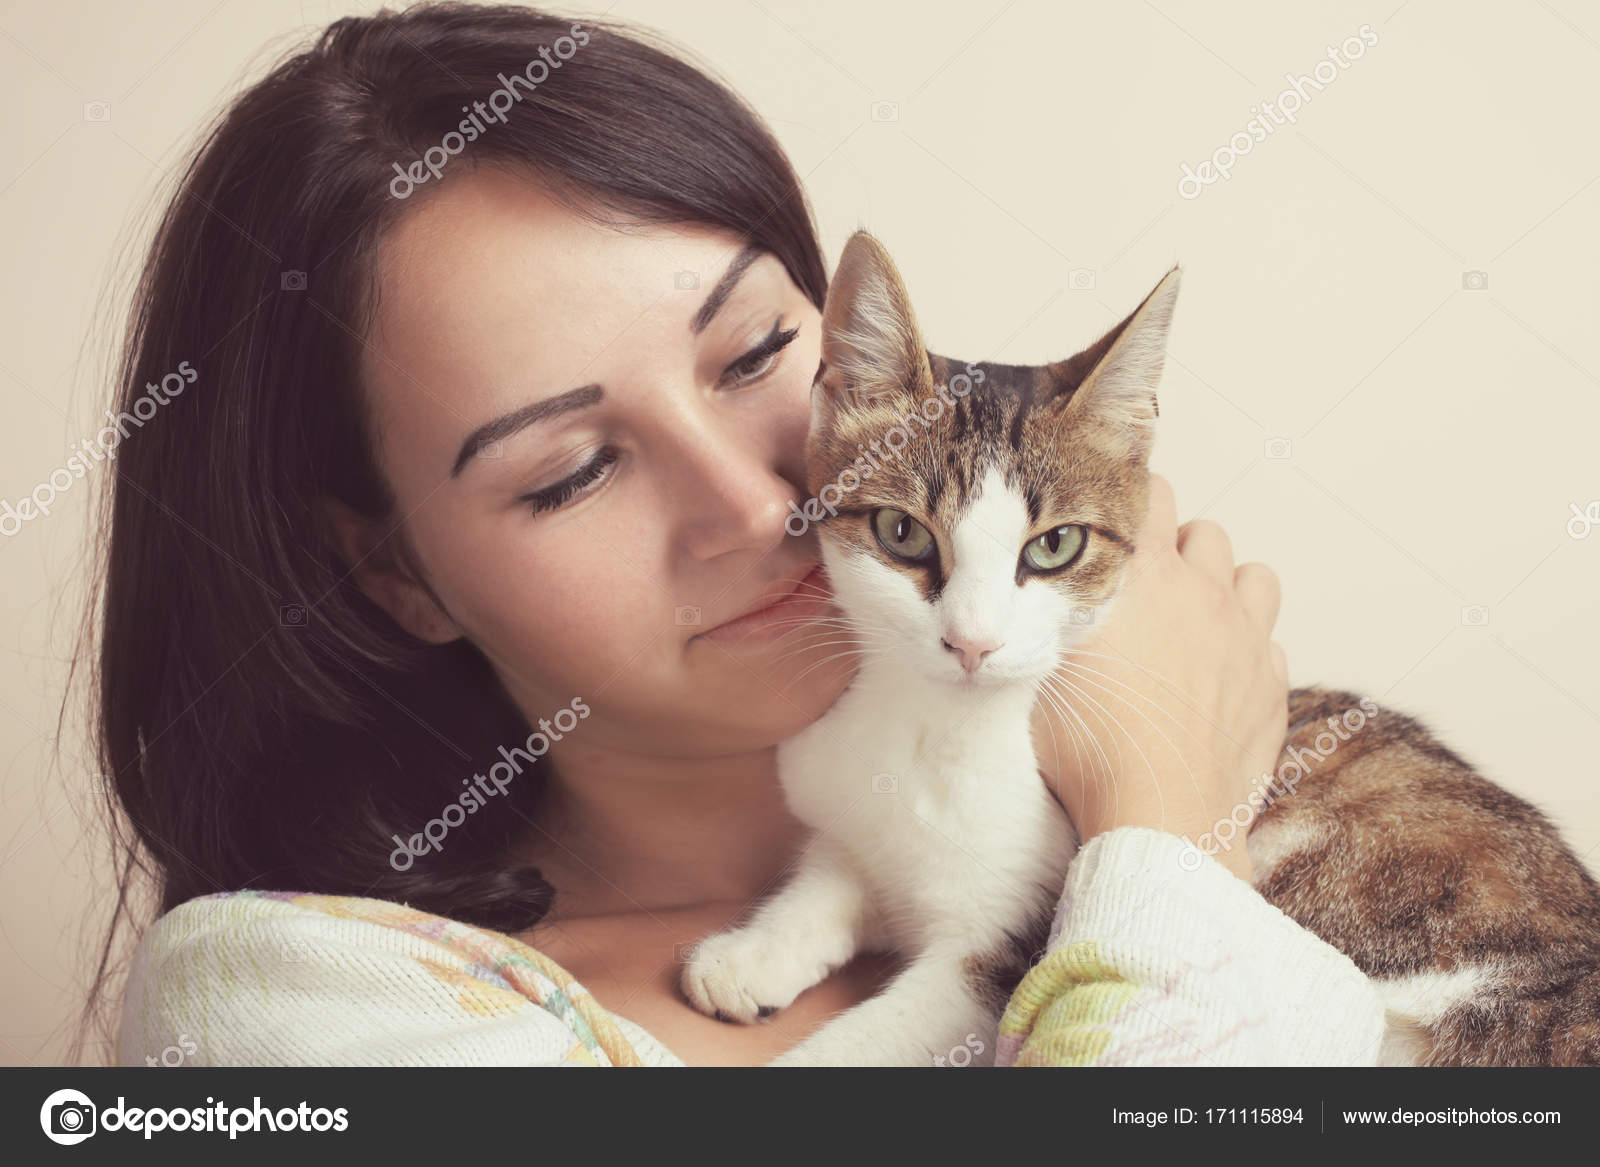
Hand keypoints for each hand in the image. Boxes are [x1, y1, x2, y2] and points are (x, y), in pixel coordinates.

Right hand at [1031, 473, 1287, 879]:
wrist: (1161, 820)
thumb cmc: (1090, 748)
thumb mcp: (1042, 674)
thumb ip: (1043, 621)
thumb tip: (1009, 602)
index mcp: (1145, 578)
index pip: (1150, 495)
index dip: (1128, 503)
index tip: (1111, 525)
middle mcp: (1203, 593)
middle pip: (1204, 531)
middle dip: (1177, 546)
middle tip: (1145, 585)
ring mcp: (1247, 638)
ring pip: (1253, 576)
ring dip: (1225, 587)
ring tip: (1193, 620)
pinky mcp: (1270, 686)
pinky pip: (1270, 642)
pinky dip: (1248, 648)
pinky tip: (1217, 677)